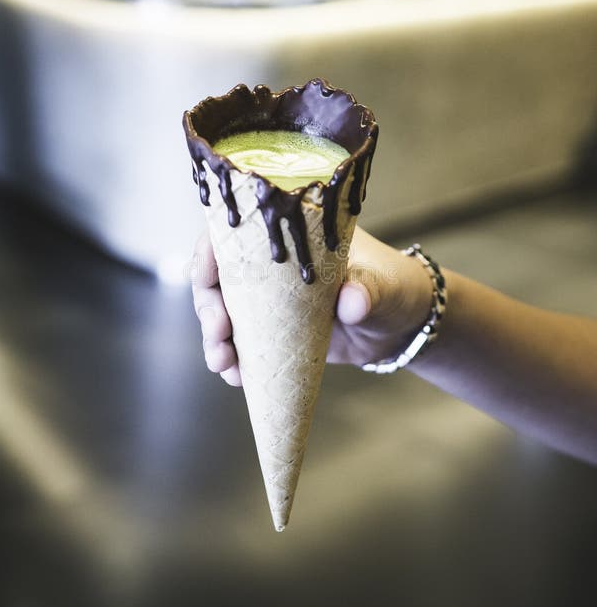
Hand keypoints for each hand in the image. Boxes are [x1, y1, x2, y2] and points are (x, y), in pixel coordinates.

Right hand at [190, 226, 432, 384]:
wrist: (401, 326)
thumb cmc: (395, 288)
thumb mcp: (385, 286)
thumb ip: (369, 290)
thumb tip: (352, 302)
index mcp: (294, 237)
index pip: (240, 231)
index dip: (212, 248)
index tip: (205, 272)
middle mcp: (273, 266)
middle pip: (219, 276)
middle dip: (208, 304)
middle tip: (218, 329)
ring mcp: (269, 301)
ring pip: (223, 314)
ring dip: (214, 338)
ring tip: (223, 363)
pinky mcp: (273, 333)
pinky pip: (241, 345)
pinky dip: (233, 361)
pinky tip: (234, 375)